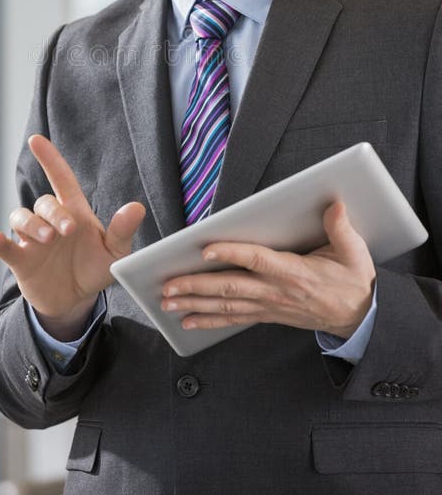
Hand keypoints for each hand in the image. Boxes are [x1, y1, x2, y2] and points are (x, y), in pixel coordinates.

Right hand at [0, 134, 145, 338]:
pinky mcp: (21, 260)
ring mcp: (33, 240)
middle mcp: (50, 221)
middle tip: (67, 230)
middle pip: (44, 202)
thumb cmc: (95, 268)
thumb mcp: (115, 252)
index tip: (36, 140)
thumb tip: (137, 207)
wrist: (76, 300)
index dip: (50, 159)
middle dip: (53, 213)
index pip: (61, 179)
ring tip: (47, 239)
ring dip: (32, 224)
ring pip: (21, 218)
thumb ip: (122, 231)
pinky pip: (6, 247)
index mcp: (74, 212)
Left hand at [161, 202, 375, 338]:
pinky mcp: (267, 315)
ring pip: (226, 304)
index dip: (231, 254)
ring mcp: (269, 306)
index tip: (206, 248)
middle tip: (168, 285)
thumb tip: (333, 204)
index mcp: (294, 273)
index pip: (257, 260)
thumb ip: (341, 229)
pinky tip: (188, 321)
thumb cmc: (353, 282)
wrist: (359, 318)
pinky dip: (209, 320)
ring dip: (194, 303)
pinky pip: (234, 318)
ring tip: (167, 302)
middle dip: (196, 286)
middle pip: (231, 286)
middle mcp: (276, 291)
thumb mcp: (354, 254)